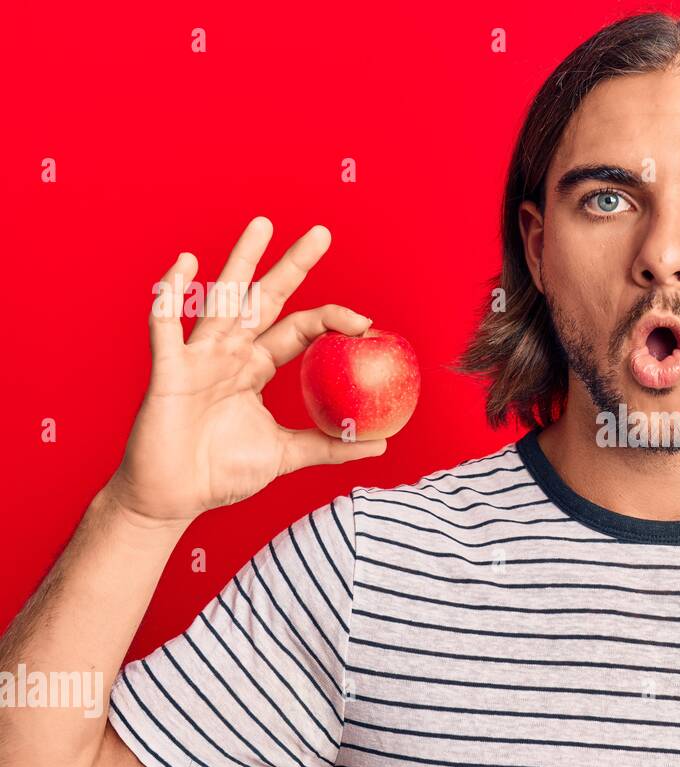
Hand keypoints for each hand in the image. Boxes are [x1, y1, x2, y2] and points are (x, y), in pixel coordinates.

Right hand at [105, 217, 385, 527]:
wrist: (173, 498)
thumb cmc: (221, 473)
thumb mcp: (286, 455)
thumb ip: (330, 445)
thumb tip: (380, 442)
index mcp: (255, 368)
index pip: (300, 330)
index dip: (332, 321)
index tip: (366, 325)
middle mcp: (230, 353)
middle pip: (266, 299)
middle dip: (292, 266)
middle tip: (322, 232)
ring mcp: (198, 357)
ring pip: (224, 300)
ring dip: (242, 261)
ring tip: (263, 225)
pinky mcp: (169, 370)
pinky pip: (168, 326)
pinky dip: (173, 295)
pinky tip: (184, 263)